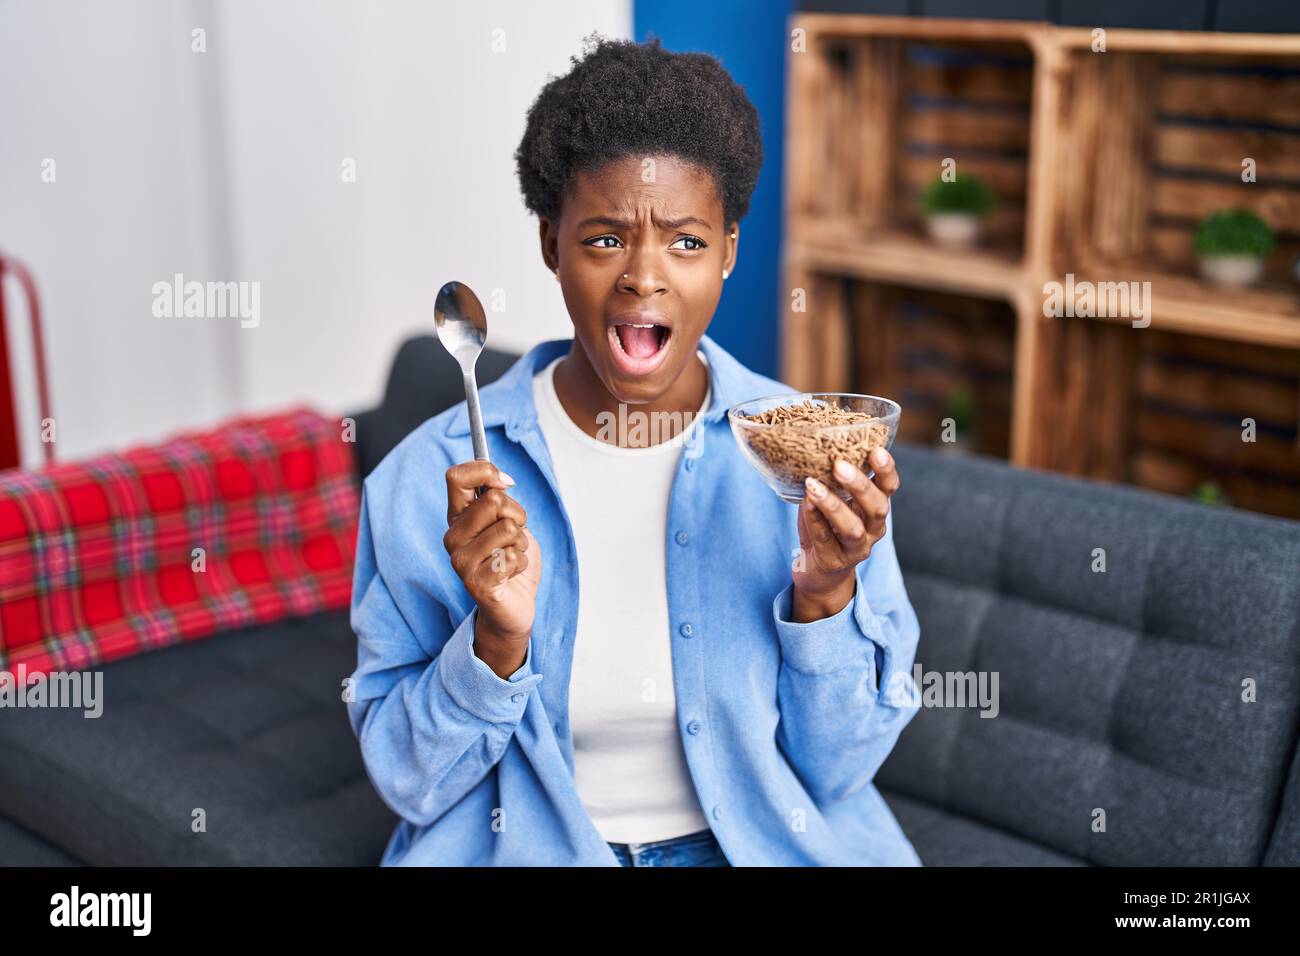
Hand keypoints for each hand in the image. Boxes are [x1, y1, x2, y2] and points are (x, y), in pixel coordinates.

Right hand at [442, 461, 541, 673]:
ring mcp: (461, 561)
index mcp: (457, 517)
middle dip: (518, 516)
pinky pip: (513, 556)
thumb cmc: (511, 559)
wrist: (514, 605)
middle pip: (495, 500)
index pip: (456, 477)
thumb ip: (498, 499)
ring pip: (509, 528)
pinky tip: (510, 575)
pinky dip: (521, 563)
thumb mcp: (507, 520)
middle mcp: (453, 537)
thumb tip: (500, 480)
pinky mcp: (476, 583)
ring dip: (521, 543)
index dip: (486, 471)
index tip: (506, 483)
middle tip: (513, 537)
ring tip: (511, 557)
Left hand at [791, 448, 898, 622]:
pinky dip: (814, 518)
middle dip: (860, 485)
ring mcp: (855, 549)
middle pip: (876, 508)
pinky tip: (805, 502)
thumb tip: (817, 450)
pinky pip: (824, 538)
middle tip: (840, 465)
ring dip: (833, 505)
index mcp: (876, 509)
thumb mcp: (835, 501)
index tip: (876, 450)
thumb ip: (832, 481)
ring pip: (852, 528)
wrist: (819, 572)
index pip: (889, 488)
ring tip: (814, 486)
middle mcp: (872, 530)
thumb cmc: (827, 528)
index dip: (886, 470)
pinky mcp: (834, 561)